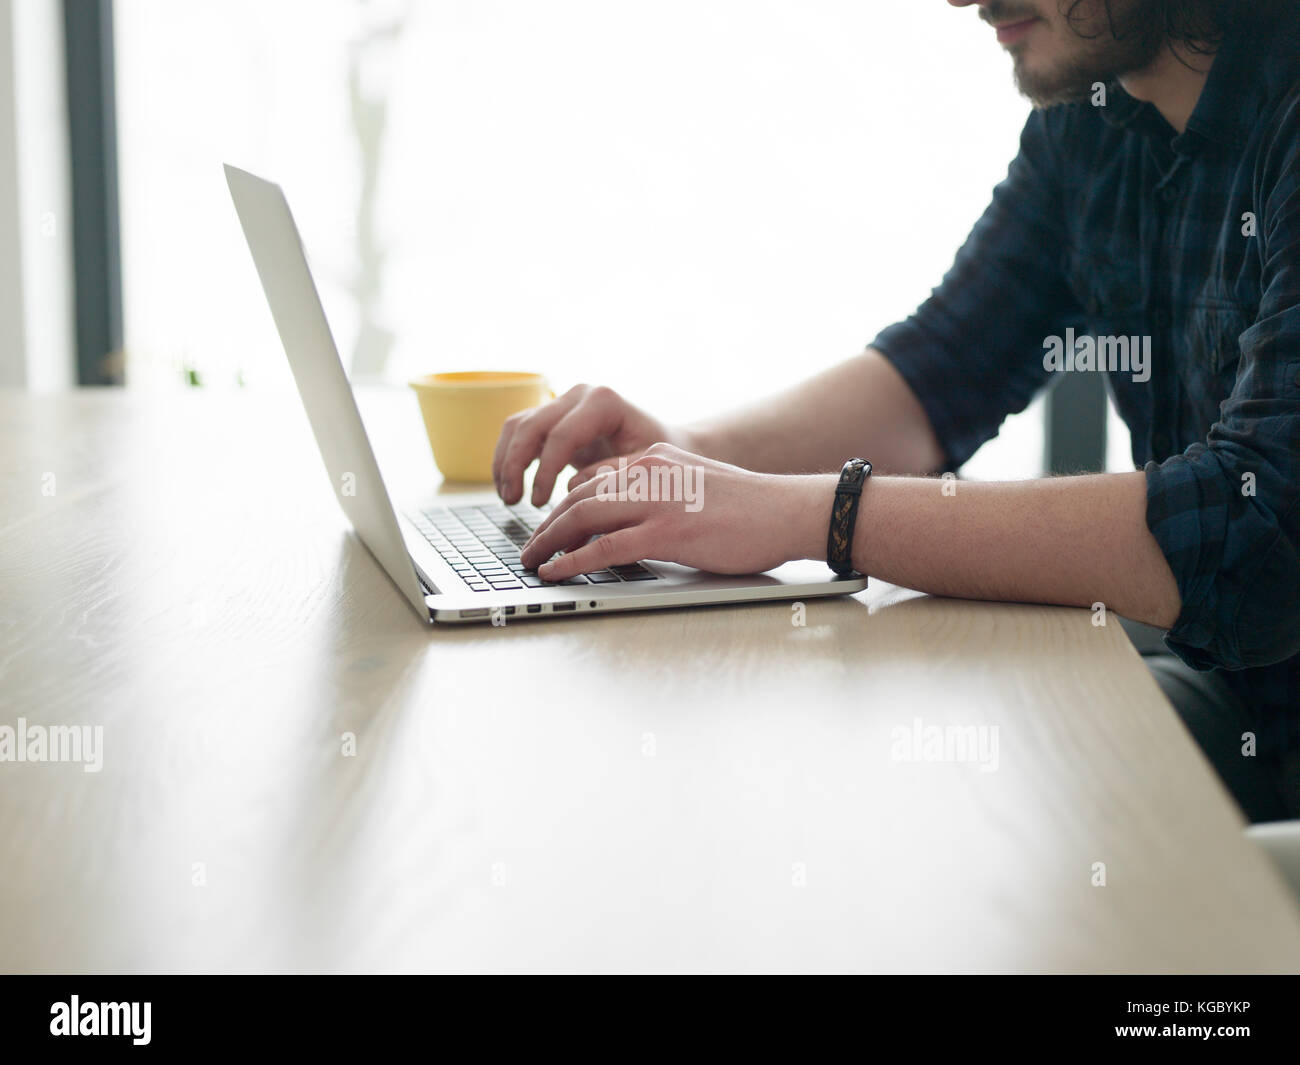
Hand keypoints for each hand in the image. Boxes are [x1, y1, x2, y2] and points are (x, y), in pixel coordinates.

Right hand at [492, 384, 692, 507]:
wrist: (664, 443)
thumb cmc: (659, 457)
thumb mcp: (646, 467)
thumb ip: (612, 474)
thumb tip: (572, 487)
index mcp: (604, 402)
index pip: (562, 434)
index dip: (544, 470)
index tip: (539, 502)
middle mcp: (580, 395)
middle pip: (531, 425)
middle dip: (516, 465)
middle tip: (513, 501)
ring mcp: (564, 402)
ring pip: (518, 425)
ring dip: (506, 461)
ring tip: (509, 497)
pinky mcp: (554, 416)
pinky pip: (519, 432)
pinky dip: (508, 458)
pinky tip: (509, 486)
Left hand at [519, 443, 834, 580]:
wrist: (788, 510)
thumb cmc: (750, 508)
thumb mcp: (695, 485)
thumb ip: (659, 493)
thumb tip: (628, 519)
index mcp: (655, 459)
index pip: (593, 478)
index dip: (565, 505)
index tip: (551, 526)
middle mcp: (649, 473)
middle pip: (579, 497)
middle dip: (547, 525)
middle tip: (529, 548)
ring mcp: (657, 502)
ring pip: (583, 518)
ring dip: (549, 542)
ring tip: (531, 562)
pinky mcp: (667, 533)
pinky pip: (604, 548)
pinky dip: (572, 561)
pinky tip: (556, 572)